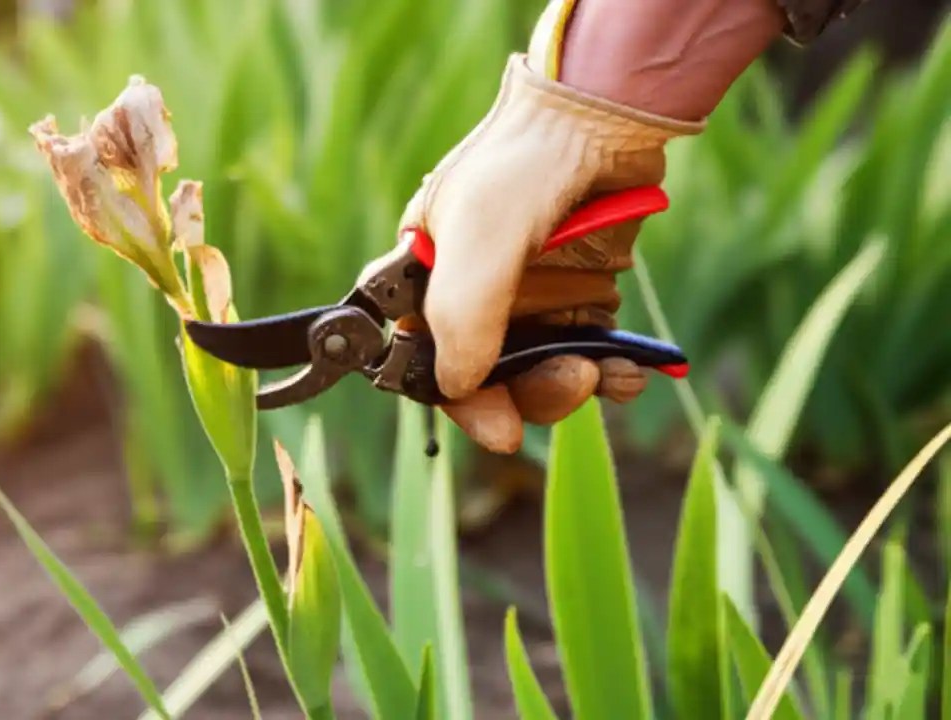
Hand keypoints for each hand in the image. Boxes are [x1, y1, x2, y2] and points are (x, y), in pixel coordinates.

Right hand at [398, 53, 700, 452]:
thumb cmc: (525, 162)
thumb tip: (459, 386)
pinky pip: (583, 351)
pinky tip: (628, 370)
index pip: (423, 359)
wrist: (606, 117)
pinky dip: (607, 369)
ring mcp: (526, 296)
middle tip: (571, 384)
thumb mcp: (480, 236)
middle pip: (488, 377)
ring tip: (605, 372)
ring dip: (572, 381)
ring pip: (539, 372)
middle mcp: (470, 293)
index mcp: (425, 277)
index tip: (500, 428)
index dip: (459, 400)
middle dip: (530, 392)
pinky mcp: (576, 292)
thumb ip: (462, 315)